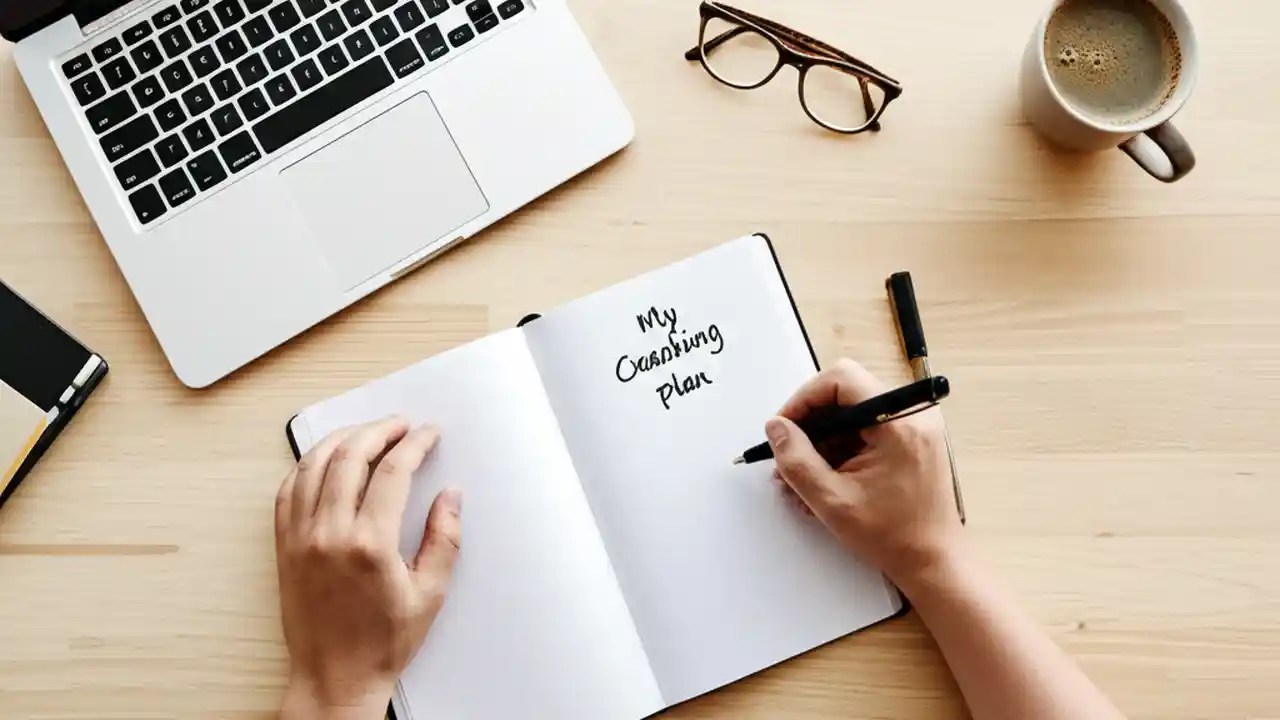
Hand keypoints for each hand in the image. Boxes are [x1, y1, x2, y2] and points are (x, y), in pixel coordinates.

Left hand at [275, 416, 461, 719]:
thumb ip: (444, 539)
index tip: (427, 434)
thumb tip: (450, 496)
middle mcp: (329, 534)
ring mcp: (301, 538)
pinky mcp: (284, 546)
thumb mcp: (429, 594)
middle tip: (401, 425)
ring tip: (366, 432)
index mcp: (370, 545)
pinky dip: (307, 465)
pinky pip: (288, 490)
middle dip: (380, 430)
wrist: (334, 678)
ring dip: (342, 439)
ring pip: (314, 465)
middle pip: (351, 456)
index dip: (414, 443)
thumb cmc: (381, 644)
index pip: (393, 471)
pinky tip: (325, 460)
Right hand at [767, 359, 962, 590]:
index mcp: (898, 423)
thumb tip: (777, 429)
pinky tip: (829, 477)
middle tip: (791, 454)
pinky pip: (867, 427)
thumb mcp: (832, 500)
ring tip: (806, 476)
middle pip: (846, 394)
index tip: (786, 426)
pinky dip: (843, 447)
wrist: (933, 560)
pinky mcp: (913, 437)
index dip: (804, 399)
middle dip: (812, 424)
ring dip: (824, 439)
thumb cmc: (895, 537)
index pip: (841, 380)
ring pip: (853, 411)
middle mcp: (914, 415)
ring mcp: (916, 424)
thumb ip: (797, 460)